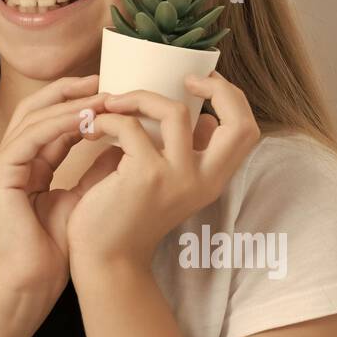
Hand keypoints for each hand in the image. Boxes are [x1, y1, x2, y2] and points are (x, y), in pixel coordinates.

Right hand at [0, 75, 107, 308]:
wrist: (29, 284)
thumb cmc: (53, 252)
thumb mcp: (83, 200)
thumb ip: (96, 171)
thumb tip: (124, 143)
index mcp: (27, 166)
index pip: (51, 123)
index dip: (80, 105)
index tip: (112, 95)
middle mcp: (11, 160)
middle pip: (36, 109)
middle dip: (69, 92)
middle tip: (102, 79)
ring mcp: (1, 165)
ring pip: (33, 117)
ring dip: (69, 104)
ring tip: (100, 95)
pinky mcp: (0, 174)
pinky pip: (31, 137)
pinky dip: (59, 123)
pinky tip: (86, 116)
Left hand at [65, 71, 261, 271]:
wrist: (105, 259)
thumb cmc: (127, 215)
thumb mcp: (166, 181)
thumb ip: (186, 151)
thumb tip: (203, 116)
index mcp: (212, 178)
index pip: (246, 130)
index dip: (229, 97)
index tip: (198, 82)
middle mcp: (204, 179)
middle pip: (239, 121)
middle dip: (216, 88)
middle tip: (183, 77)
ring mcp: (178, 177)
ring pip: (174, 110)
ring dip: (138, 97)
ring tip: (111, 104)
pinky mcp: (146, 175)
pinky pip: (129, 126)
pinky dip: (107, 119)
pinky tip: (90, 129)